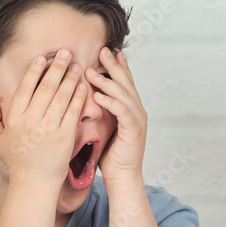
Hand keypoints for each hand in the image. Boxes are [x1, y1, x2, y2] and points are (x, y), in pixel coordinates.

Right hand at [0, 50, 87, 186]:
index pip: (25, 88)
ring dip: (70, 78)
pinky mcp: (65, 136)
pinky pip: (73, 111)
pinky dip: (79, 97)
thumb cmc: (16, 162)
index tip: (42, 58)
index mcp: (14, 119)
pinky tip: (83, 86)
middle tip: (65, 52)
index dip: (34, 71)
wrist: (34, 183)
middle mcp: (31, 121)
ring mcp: (49, 128)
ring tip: (77, 65)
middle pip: (46, 87)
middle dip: (57, 67)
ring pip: (61, 96)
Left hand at [85, 47, 146, 186]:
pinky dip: (110, 101)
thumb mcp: (105, 127)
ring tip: (92, 70)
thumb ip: (102, 111)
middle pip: (126, 82)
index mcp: (132, 109)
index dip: (119, 66)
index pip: (126, 82)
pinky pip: (121, 111)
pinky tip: (97, 95)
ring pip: (123, 94)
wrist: (124, 176)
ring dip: (107, 81)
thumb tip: (87, 96)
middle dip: (114, 65)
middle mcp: (138, 111)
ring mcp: (138, 120)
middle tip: (103, 50)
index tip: (109, 50)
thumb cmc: (112, 155)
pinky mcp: (133, 130)